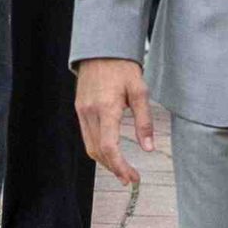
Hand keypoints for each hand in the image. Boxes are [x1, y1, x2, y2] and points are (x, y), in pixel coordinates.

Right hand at [74, 58, 155, 186]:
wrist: (101, 48)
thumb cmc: (123, 68)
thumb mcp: (140, 92)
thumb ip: (144, 121)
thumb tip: (148, 148)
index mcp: (106, 108)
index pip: (109, 147)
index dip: (120, 166)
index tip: (132, 177)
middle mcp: (90, 112)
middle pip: (98, 151)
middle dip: (114, 168)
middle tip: (130, 178)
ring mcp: (82, 111)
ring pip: (90, 146)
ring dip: (105, 161)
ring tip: (121, 169)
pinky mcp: (79, 109)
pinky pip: (87, 135)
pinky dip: (98, 148)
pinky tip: (110, 152)